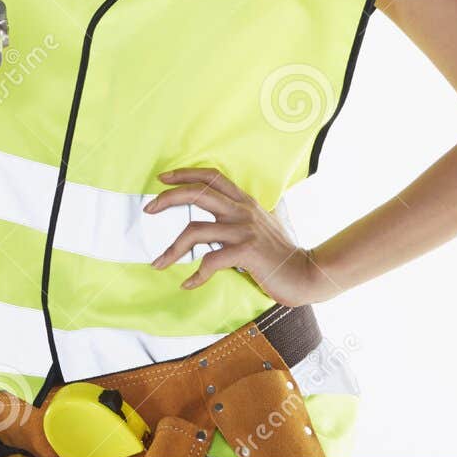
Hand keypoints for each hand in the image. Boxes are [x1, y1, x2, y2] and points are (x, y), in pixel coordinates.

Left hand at [146, 167, 333, 306]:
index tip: (163, 179)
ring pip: (195, 230)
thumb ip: (244, 213)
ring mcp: (244, 231)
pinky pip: (210, 261)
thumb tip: (226, 208)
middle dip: (168, 198)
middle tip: (148, 208)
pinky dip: (196, 275)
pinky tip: (188, 283)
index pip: (212, 177)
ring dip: (172, 249)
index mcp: (245, 202)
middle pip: (198, 193)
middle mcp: (243, 211)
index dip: (185, 174)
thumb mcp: (263, 223)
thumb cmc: (281, 252)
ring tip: (158, 263)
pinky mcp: (246, 252)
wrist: (307, 274)